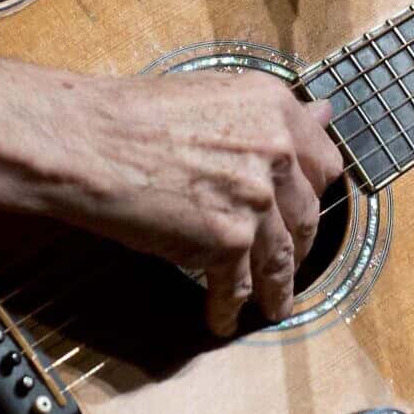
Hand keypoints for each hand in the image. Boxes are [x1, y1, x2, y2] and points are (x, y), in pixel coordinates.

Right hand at [65, 69, 343, 335]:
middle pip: (306, 216)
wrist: (89, 141)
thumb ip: (272, 116)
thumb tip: (322, 112)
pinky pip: (236, 287)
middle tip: (288, 261)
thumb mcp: (217, 96)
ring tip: (272, 305)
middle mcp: (276, 152)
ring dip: (275, 289)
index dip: (313, 192)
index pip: (323, 163)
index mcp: (276, 109)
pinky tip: (223, 317)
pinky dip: (228, 309)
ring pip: (279, 259)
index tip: (303, 207)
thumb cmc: (134, 116)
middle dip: (297, 245)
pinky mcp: (227, 240)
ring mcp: (255, 198)